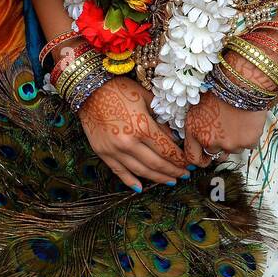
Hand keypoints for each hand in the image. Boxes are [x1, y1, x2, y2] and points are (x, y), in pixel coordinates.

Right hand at [79, 76, 187, 191]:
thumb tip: (173, 138)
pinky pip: (119, 171)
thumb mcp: (145, 98)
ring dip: (158, 178)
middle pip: (156, 164)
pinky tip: (141, 187)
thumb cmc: (119, 88)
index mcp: (142, 127)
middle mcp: (129, 143)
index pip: (167, 150)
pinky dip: (131, 181)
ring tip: (170, 180)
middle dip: (173, 171)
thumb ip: (160, 120)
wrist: (88, 88)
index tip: (189, 163)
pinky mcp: (102, 153)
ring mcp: (114, 150)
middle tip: (184, 175)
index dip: (180, 160)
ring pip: (141, 171)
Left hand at [184, 48, 275, 166]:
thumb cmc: (218, 88)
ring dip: (235, 141)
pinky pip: (248, 145)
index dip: (200, 159)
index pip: (193, 158)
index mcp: (194, 132)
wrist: (241, 82)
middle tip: (226, 130)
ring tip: (238, 122)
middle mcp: (210, 142)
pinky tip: (247, 122)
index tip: (205, 158)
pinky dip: (249, 137)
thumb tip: (200, 140)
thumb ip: (197, 128)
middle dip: (219, 145)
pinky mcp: (247, 142)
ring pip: (233, 150)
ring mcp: (230, 144)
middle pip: (215, 154)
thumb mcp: (198, 106)